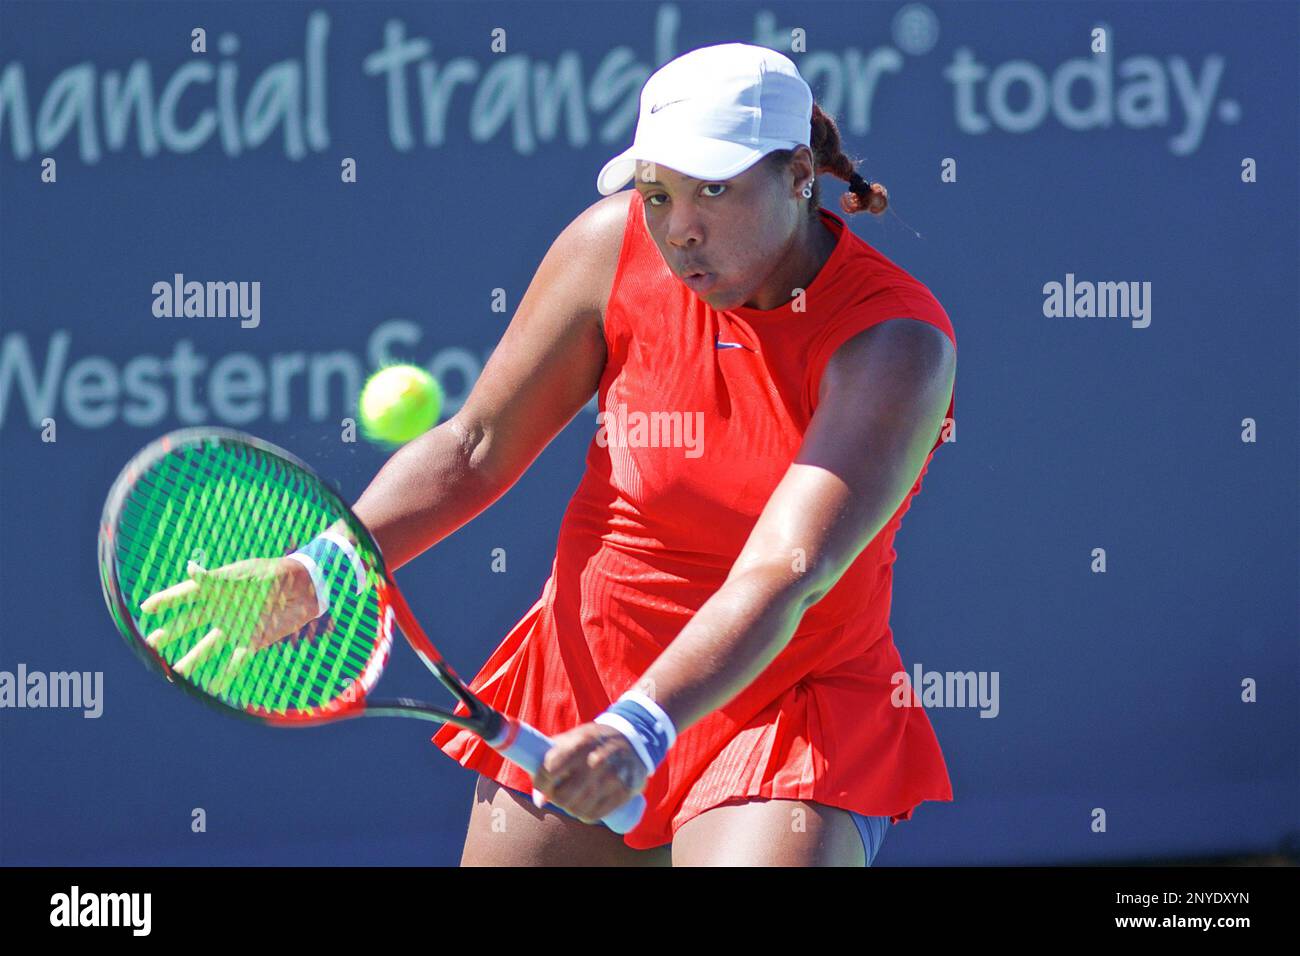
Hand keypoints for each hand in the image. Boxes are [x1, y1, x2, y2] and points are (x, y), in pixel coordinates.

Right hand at [139, 557, 319, 690]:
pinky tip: (212, 687)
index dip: (165, 600)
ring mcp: (235, 626)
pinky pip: (235, 660)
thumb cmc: (275, 574)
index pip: (186, 594)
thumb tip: (190, 570)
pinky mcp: (252, 640)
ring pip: (208, 645)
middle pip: (190, 623)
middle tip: (151, 646)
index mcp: (219, 588)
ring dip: (192, 659)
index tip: (144, 609)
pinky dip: (225, 674)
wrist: (306, 589)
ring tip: (175, 673)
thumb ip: (218, 578)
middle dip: (170, 634)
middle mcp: (222, 609)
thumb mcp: (247, 574)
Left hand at [532, 722, 647, 823]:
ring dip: (571, 808)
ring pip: (578, 809)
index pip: (550, 770)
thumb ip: (550, 759)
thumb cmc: (594, 741)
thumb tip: (538, 797)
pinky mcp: (624, 791)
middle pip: (563, 796)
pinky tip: (586, 807)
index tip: (542, 787)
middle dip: (556, 798)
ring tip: (573, 799)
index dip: (541, 783)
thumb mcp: (573, 738)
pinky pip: (595, 814)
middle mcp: (597, 760)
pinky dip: (586, 815)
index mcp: (581, 743)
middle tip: (559, 793)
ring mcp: (612, 777)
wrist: (635, 739)